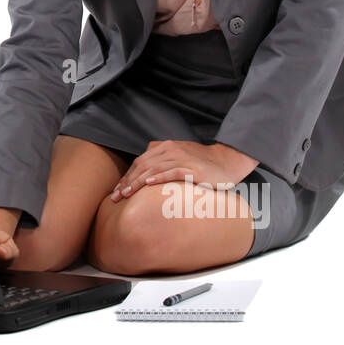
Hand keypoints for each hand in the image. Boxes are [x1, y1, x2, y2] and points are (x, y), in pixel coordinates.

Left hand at [109, 140, 257, 201]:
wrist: (227, 161)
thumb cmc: (201, 163)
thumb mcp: (178, 156)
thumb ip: (161, 160)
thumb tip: (144, 172)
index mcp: (164, 147)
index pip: (139, 163)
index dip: (126, 177)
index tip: (117, 191)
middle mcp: (170, 150)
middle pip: (142, 166)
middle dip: (127, 182)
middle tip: (116, 197)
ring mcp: (181, 158)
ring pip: (153, 170)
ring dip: (137, 183)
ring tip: (126, 194)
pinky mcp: (192, 169)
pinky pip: (171, 172)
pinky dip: (158, 178)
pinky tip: (148, 184)